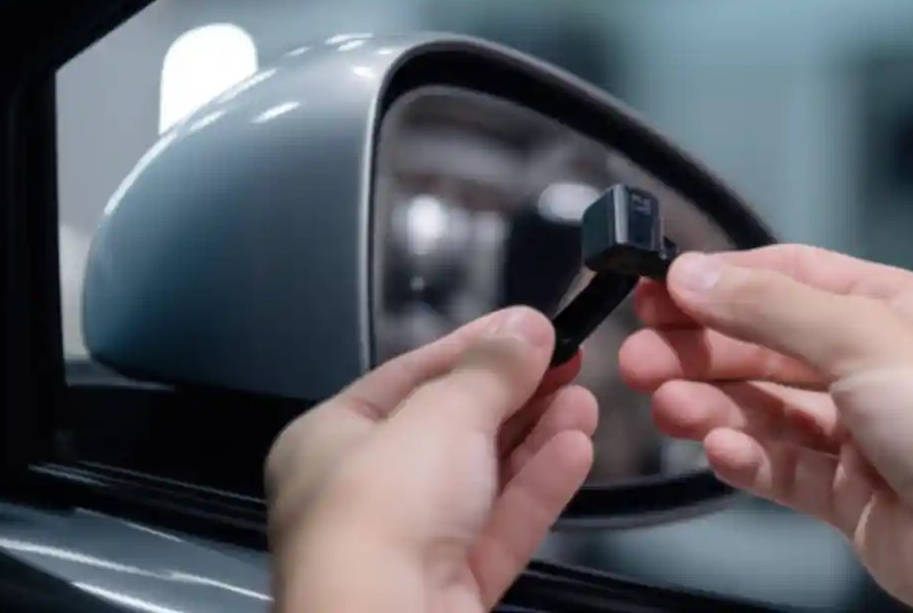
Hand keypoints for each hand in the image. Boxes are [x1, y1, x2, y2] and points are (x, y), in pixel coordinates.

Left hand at [266, 307, 595, 612]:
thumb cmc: (382, 512)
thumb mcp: (440, 416)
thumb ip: (490, 369)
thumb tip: (527, 328)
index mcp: (329, 441)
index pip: (408, 376)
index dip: (474, 345)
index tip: (528, 327)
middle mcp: (363, 493)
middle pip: (451, 428)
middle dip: (515, 394)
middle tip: (568, 360)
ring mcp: (409, 546)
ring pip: (482, 480)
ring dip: (535, 437)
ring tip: (583, 401)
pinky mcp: (451, 588)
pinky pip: (499, 527)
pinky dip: (537, 487)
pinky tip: (575, 449)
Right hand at [619, 245, 912, 611]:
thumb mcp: (862, 337)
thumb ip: (770, 306)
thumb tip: (699, 274)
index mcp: (893, 311)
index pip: (789, 280)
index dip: (722, 281)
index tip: (660, 288)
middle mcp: (876, 367)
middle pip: (767, 345)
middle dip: (702, 347)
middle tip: (642, 353)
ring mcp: (863, 433)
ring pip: (766, 408)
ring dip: (712, 402)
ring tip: (664, 401)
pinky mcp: (850, 494)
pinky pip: (780, 468)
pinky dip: (745, 458)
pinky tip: (718, 449)